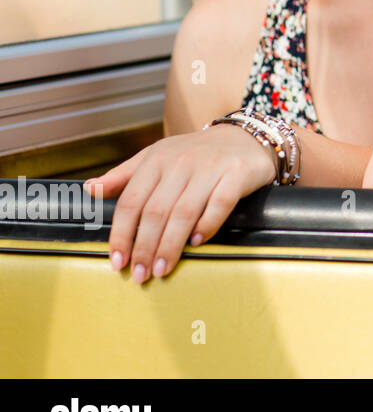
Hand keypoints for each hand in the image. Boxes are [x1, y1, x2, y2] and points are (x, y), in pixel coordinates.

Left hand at [84, 123, 277, 282]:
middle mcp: (181, 163)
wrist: (244, 136)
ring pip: (184, 212)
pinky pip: (219, 204)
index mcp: (156, 160)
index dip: (121, 234)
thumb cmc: (196, 153)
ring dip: (170, 245)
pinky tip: (197, 243)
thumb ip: (124, 176)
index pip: (131, 201)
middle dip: (144, 247)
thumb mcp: (156, 157)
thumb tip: (89, 189)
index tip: (117, 261)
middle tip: (140, 274)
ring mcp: (210, 168)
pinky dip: (207, 225)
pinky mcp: (237, 174)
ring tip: (161, 269)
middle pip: (156, 211)